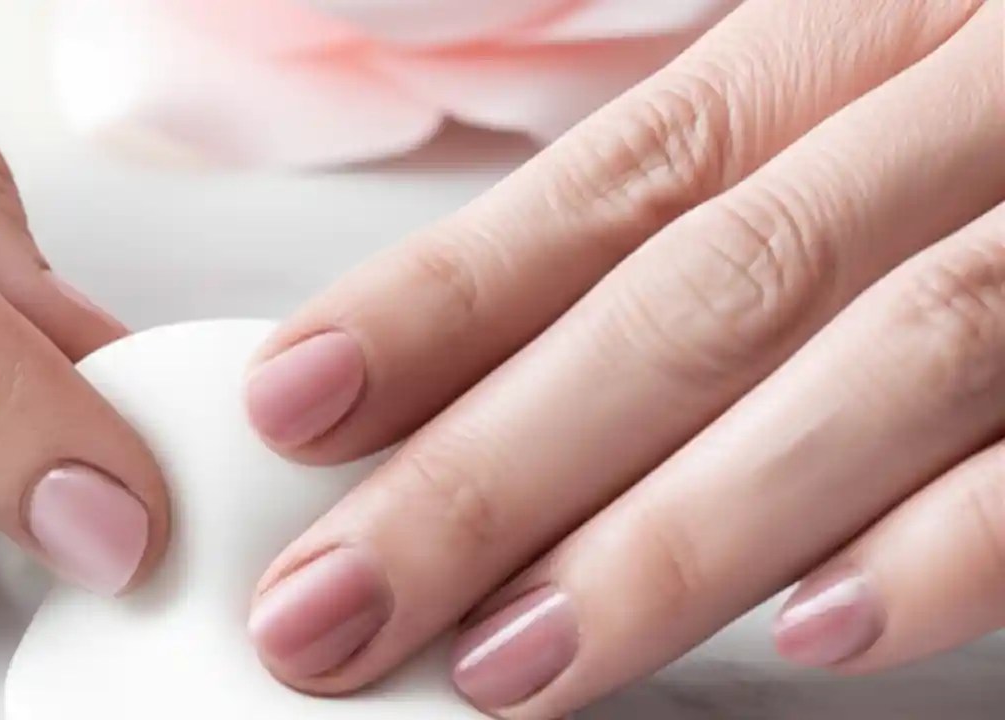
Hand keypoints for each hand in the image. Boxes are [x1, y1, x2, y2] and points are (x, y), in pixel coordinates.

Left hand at [242, 1, 1003, 715]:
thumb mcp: (883, 77)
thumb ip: (724, 191)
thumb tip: (508, 341)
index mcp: (864, 28)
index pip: (611, 182)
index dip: (441, 300)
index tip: (294, 407)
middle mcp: (976, 99)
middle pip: (694, 297)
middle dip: (499, 465)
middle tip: (337, 600)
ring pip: (867, 370)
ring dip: (676, 536)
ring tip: (509, 663)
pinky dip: (955, 539)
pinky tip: (816, 634)